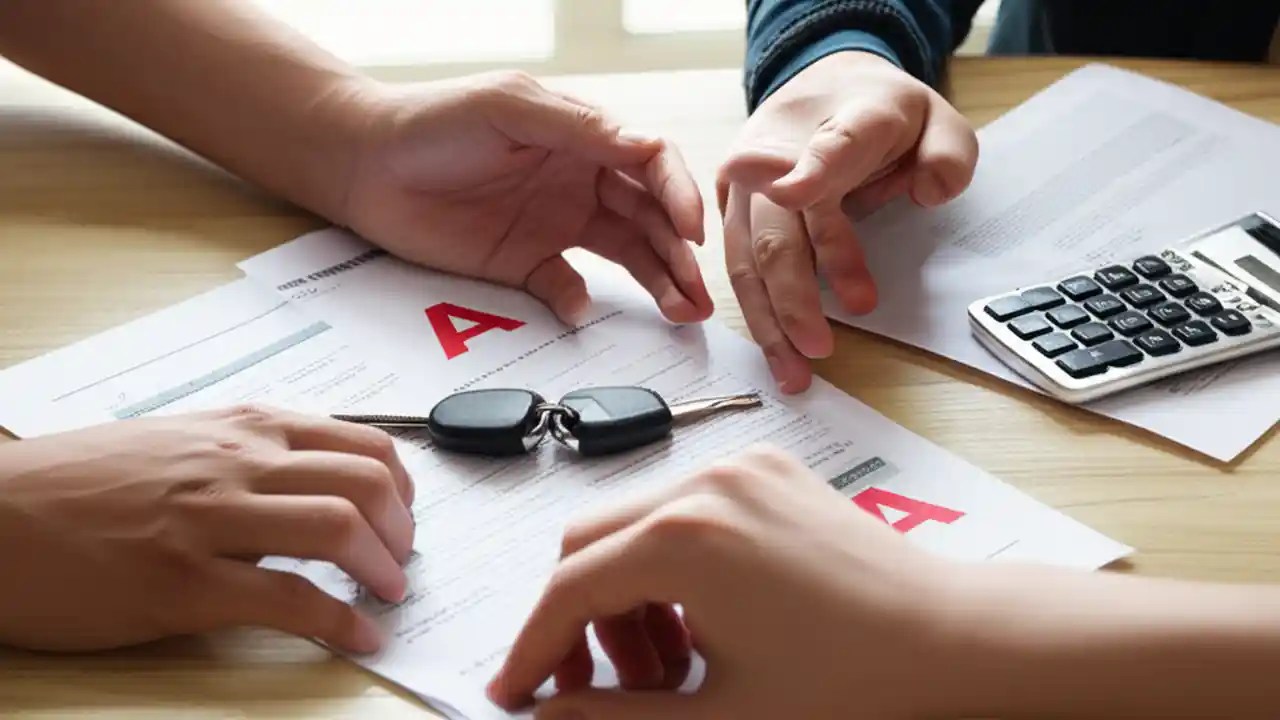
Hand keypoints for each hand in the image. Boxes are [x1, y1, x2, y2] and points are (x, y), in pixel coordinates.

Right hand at [0, 405, 413, 652]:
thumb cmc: (78, 484)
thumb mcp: (177, 443)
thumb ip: (247, 455)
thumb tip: (313, 486)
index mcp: (241, 427)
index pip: (360, 441)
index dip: (402, 485)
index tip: (405, 515)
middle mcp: (236, 461)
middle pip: (366, 480)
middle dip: (404, 528)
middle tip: (403, 561)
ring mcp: (210, 519)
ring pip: (338, 527)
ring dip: (383, 568)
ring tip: (389, 594)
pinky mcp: (183, 582)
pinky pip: (289, 599)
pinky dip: (341, 622)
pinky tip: (358, 638)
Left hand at [340, 71, 714, 324]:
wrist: (365, 165)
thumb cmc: (434, 120)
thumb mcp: (510, 106)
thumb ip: (580, 128)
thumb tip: (647, 146)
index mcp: (584, 137)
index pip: (651, 164)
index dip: (678, 196)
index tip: (689, 232)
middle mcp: (580, 180)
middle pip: (650, 217)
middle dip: (681, 254)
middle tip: (698, 292)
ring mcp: (556, 224)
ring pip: (626, 255)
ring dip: (658, 282)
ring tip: (683, 312)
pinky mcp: (526, 263)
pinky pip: (568, 287)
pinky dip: (582, 301)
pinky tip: (586, 308)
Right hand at [485, 446, 989, 718]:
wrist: (952, 640)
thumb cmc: (854, 682)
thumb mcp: (720, 716)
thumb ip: (616, 718)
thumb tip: (550, 717)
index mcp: (684, 540)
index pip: (568, 589)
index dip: (532, 649)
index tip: (516, 692)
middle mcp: (704, 486)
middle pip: (588, 543)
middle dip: (577, 621)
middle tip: (591, 690)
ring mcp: (738, 470)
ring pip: (634, 526)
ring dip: (627, 596)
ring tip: (666, 670)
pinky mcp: (767, 471)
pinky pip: (685, 510)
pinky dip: (670, 565)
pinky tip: (702, 625)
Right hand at [718, 52, 977, 391]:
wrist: (821, 83)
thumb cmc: (878, 113)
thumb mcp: (933, 117)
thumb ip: (947, 153)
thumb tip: (929, 193)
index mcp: (844, 118)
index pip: (831, 145)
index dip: (813, 169)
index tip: (795, 192)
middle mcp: (779, 150)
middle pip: (779, 227)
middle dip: (795, 291)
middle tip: (821, 344)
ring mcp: (747, 181)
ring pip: (750, 257)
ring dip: (770, 319)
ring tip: (796, 370)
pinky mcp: (731, 206)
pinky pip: (739, 267)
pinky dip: (756, 313)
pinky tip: (774, 350)